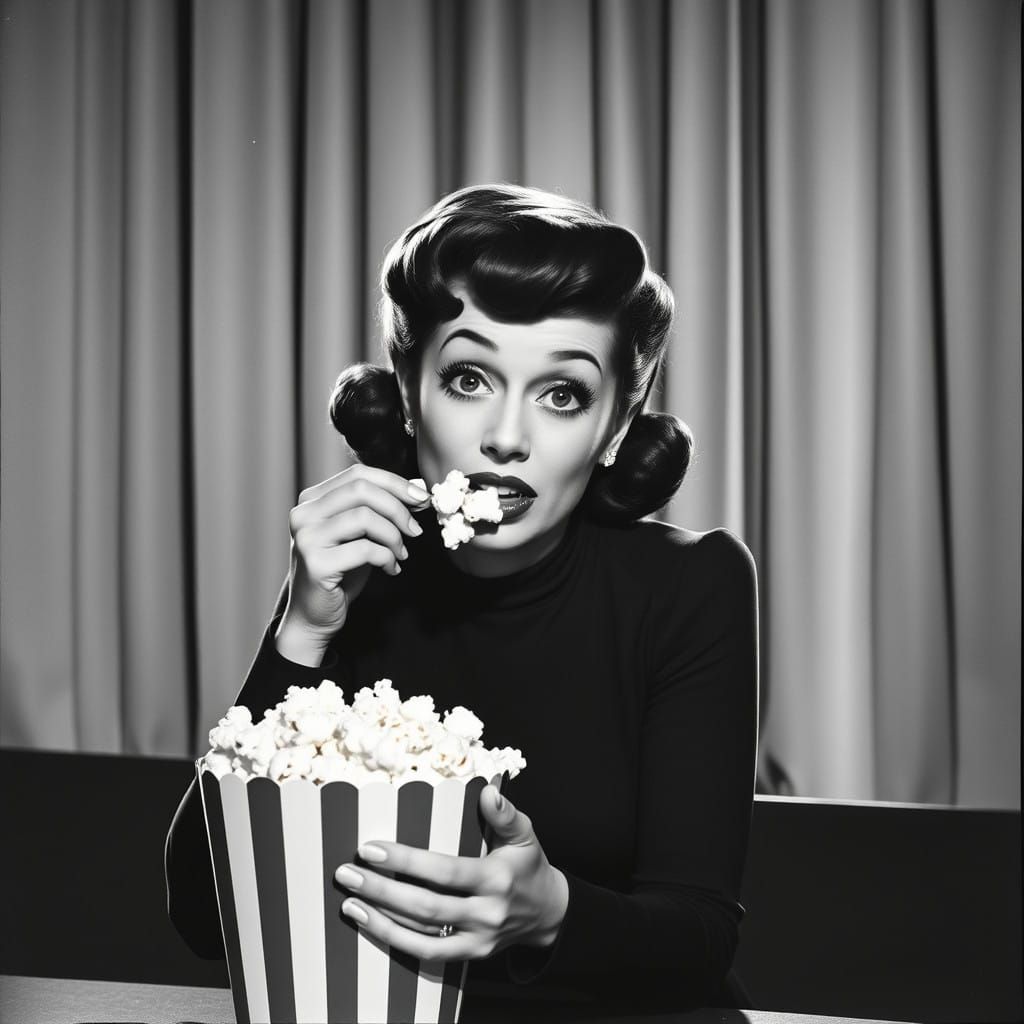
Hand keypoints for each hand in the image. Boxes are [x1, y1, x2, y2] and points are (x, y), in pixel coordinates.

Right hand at [277, 464, 430, 650]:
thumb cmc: (341, 572)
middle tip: (416, 530)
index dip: (394, 483)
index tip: (421, 498)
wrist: (314, 616)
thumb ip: (378, 509)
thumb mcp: (359, 534)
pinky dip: (387, 557)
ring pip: (364, 517)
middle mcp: (303, 514)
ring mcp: (307, 538)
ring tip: (402, 553)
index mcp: (311, 501)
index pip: (358, 474)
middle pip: (361, 490)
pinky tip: (391, 569)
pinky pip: (365, 549)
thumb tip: (416, 488)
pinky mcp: (316, 564)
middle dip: (398, 508)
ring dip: (394, 536)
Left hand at [334, 785, 568, 961]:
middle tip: (346, 874)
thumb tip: (487, 791)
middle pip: (426, 907)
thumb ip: (506, 813)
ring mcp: (478, 940)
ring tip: (349, 901)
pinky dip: (396, 941)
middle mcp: (487, 913)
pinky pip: (428, 954)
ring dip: (381, 920)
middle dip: (382, 891)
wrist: (548, 912)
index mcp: (497, 879)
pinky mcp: (470, 956)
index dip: (406, 862)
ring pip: (422, 935)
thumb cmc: (528, 864)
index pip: (445, 872)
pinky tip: (371, 925)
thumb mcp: (525, 834)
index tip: (370, 849)